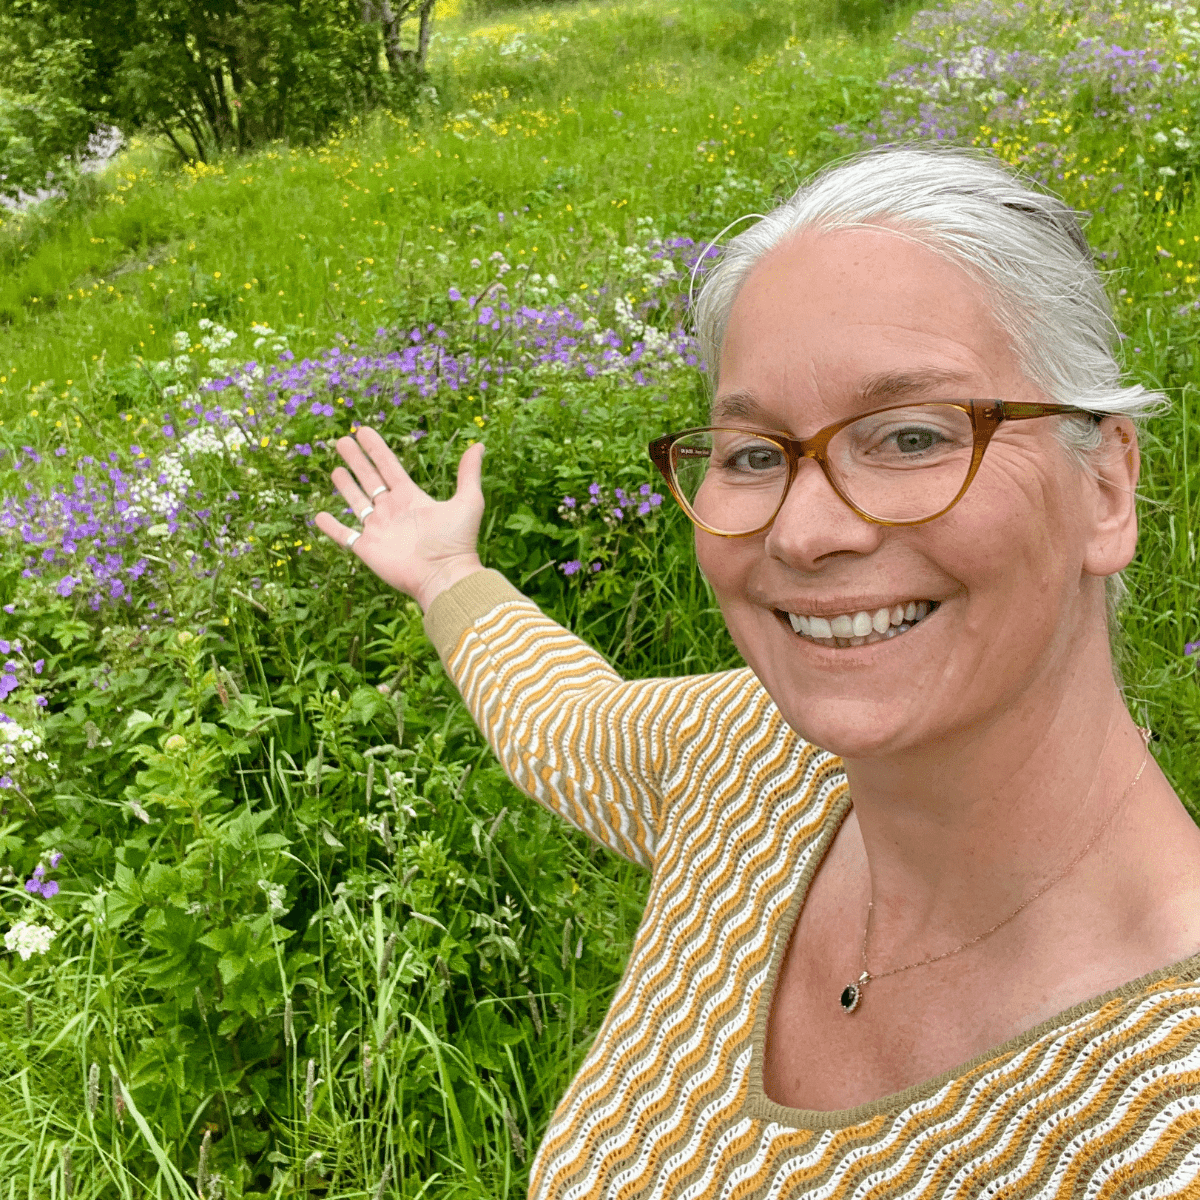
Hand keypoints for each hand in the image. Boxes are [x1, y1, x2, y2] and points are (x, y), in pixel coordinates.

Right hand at [314, 427, 485, 611]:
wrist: (444, 576)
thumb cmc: (457, 542)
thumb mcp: (468, 502)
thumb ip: (469, 474)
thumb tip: (479, 445)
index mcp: (411, 497)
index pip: (388, 467)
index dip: (376, 449)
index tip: (362, 431)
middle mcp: (392, 511)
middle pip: (369, 479)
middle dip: (355, 460)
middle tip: (341, 441)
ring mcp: (378, 530)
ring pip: (356, 502)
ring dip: (345, 486)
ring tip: (335, 470)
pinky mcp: (367, 549)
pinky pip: (344, 535)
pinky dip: (330, 527)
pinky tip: (318, 515)